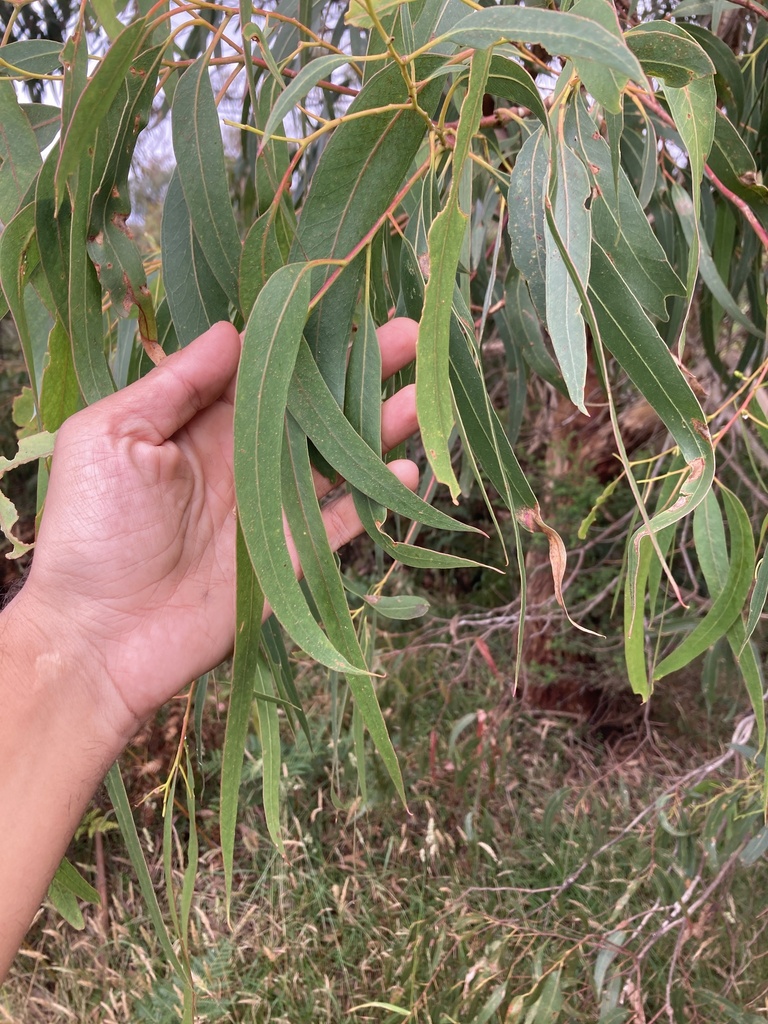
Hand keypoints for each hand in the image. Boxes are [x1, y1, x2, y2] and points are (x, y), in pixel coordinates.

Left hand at [11, 318, 418, 744]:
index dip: (302, 337)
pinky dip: (374, 497)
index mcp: (201, 423)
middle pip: (311, 405)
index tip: (344, 301)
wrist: (101, 637)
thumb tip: (229, 330)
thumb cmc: (92, 530)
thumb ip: (173, 385)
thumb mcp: (110, 437)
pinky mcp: (291, 555)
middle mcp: (244, 457)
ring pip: (337, 457)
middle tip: (407, 336)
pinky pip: (342, 521)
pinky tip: (405, 469)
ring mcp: (271, 507)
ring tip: (422, 394)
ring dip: (378, 424)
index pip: (262, 367)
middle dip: (357, 370)